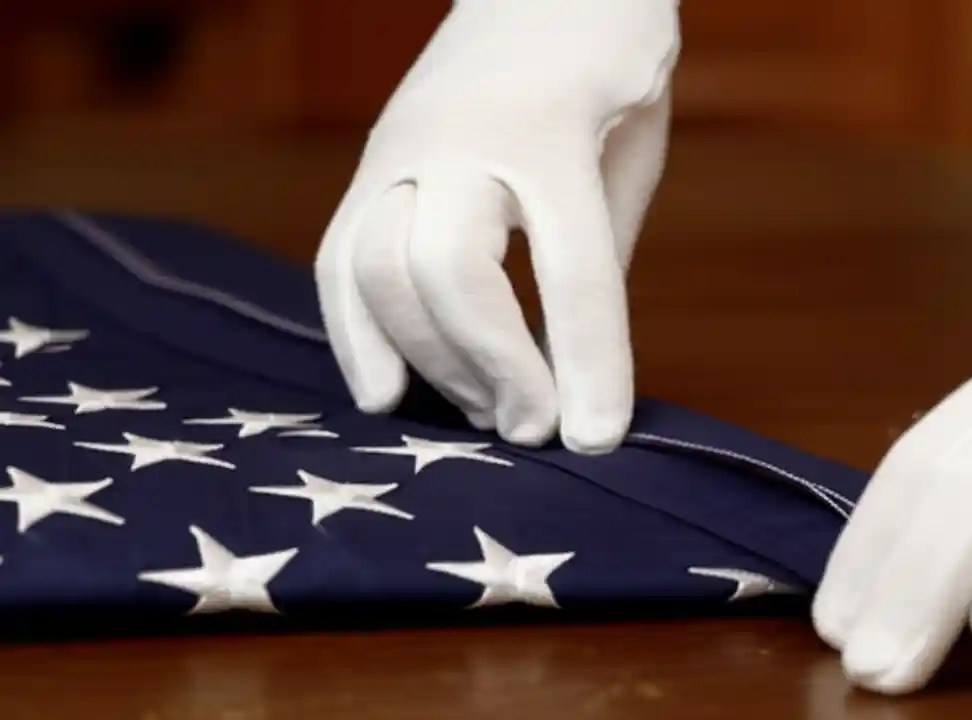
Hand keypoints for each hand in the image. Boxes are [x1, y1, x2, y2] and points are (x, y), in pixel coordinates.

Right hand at [316, 0, 679, 453]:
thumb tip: (565, 366)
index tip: (594, 440)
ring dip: (429, 362)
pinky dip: (357, 335)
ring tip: (481, 414)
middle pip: (449, 271)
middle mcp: (461, 136)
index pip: (570, 266)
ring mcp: (401, 146)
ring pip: (377, 272)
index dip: (587, 363)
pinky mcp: (370, 163)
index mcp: (553, 130)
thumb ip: (595, 254)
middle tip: (534, 429)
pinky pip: (339, 260)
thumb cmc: (607, 61)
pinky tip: (387, 393)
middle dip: (493, 366)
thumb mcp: (632, 152)